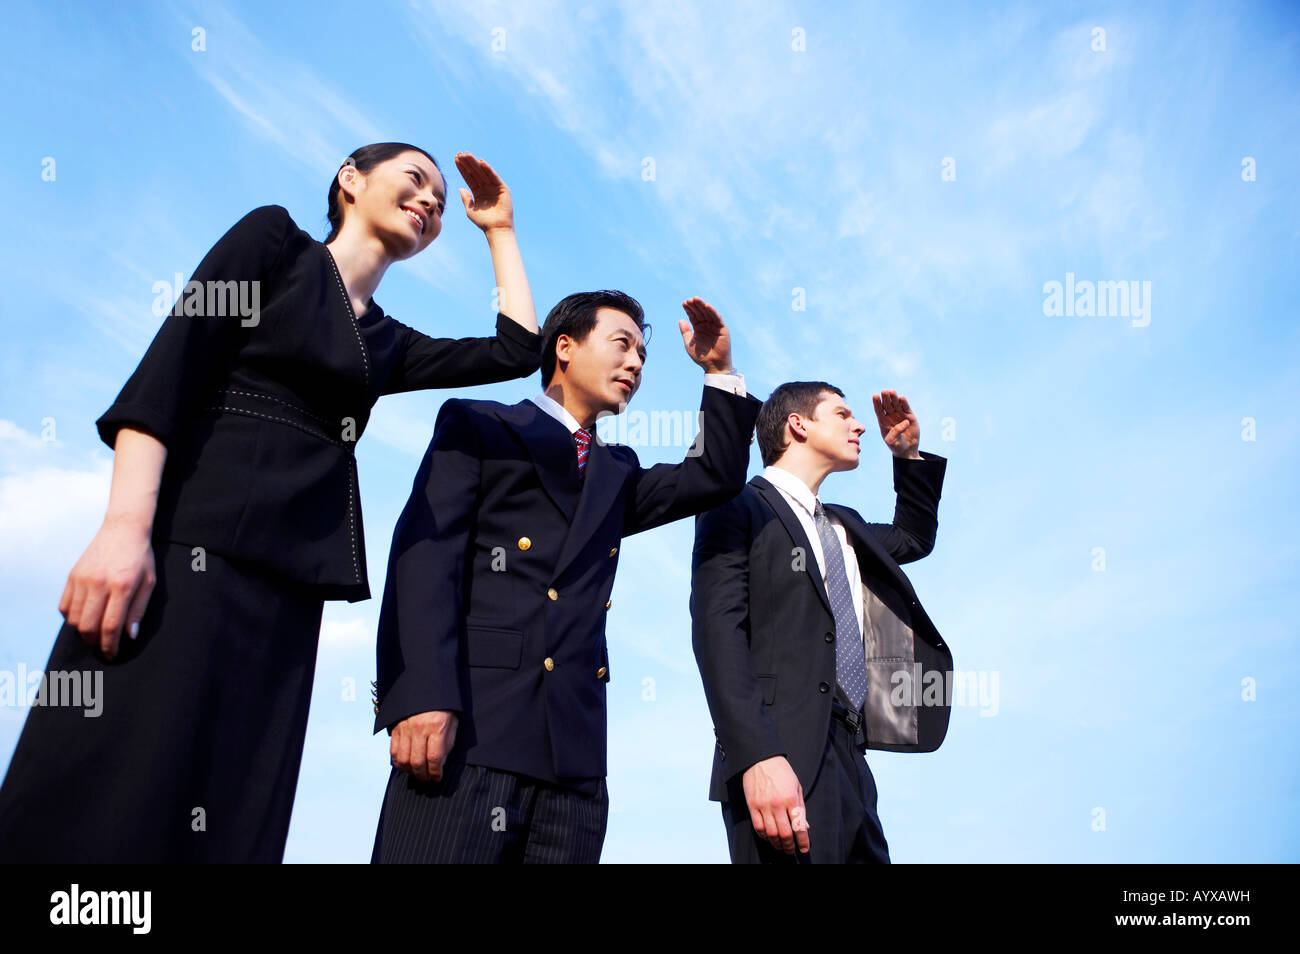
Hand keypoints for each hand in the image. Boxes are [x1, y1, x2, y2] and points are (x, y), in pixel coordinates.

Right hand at [58, 517, 156, 661]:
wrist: (123, 529)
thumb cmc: (141, 558)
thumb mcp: (149, 582)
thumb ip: (138, 610)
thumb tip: (129, 636)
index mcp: (122, 586)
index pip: (110, 625)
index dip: (110, 646)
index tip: (112, 655)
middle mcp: (98, 583)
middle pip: (88, 626)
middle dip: (94, 642)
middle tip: (102, 646)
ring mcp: (82, 579)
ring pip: (73, 619)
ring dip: (82, 632)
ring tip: (94, 632)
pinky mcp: (72, 576)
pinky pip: (63, 606)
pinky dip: (71, 618)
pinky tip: (83, 617)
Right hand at [390, 710, 458, 781]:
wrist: (426, 686)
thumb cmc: (443, 707)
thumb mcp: (452, 723)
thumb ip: (447, 744)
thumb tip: (439, 764)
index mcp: (436, 726)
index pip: (434, 758)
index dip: (435, 772)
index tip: (437, 778)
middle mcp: (419, 728)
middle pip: (417, 762)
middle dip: (423, 775)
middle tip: (427, 779)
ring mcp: (405, 728)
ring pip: (403, 759)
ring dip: (410, 771)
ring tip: (417, 773)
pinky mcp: (396, 728)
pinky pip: (393, 751)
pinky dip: (398, 762)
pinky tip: (406, 765)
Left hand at [454, 152, 513, 232]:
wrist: (496, 228)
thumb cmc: (483, 222)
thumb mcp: (470, 209)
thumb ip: (466, 198)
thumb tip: (460, 188)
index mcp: (478, 192)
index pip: (469, 177)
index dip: (462, 168)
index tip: (455, 159)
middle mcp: (486, 188)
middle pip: (475, 173)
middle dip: (467, 163)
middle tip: (460, 154)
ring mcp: (494, 187)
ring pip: (483, 172)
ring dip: (475, 163)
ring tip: (467, 155)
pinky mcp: (503, 188)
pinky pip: (494, 177)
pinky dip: (488, 169)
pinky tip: (481, 162)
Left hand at [677, 297, 733, 372]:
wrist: (713, 365)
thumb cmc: (701, 357)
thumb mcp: (689, 343)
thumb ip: (685, 332)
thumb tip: (680, 320)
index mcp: (699, 328)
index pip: (693, 316)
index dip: (689, 309)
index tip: (684, 303)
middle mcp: (707, 325)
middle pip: (700, 312)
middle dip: (695, 305)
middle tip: (689, 300)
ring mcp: (714, 326)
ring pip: (708, 313)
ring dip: (703, 306)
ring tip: (696, 299)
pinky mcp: (722, 328)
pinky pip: (717, 318)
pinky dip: (712, 311)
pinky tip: (707, 306)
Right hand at [741, 755, 810, 854]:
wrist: (760, 758)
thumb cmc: (781, 771)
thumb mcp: (797, 786)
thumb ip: (801, 807)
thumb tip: (805, 826)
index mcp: (791, 798)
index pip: (799, 826)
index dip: (803, 841)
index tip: (804, 848)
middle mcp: (777, 804)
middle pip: (784, 834)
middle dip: (790, 846)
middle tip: (791, 849)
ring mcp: (763, 805)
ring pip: (771, 833)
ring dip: (777, 844)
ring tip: (781, 846)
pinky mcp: (752, 806)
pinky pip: (758, 827)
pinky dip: (764, 836)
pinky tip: (769, 837)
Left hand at [872, 389, 920, 457]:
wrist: (907, 449)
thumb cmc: (897, 446)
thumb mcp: (892, 442)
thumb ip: (895, 433)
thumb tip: (904, 421)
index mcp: (883, 421)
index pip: (879, 410)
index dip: (877, 403)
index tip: (875, 396)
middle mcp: (890, 416)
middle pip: (887, 405)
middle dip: (885, 398)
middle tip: (884, 391)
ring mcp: (900, 415)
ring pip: (896, 404)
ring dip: (894, 398)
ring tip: (892, 391)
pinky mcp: (909, 415)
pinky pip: (906, 407)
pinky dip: (904, 403)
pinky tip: (902, 398)